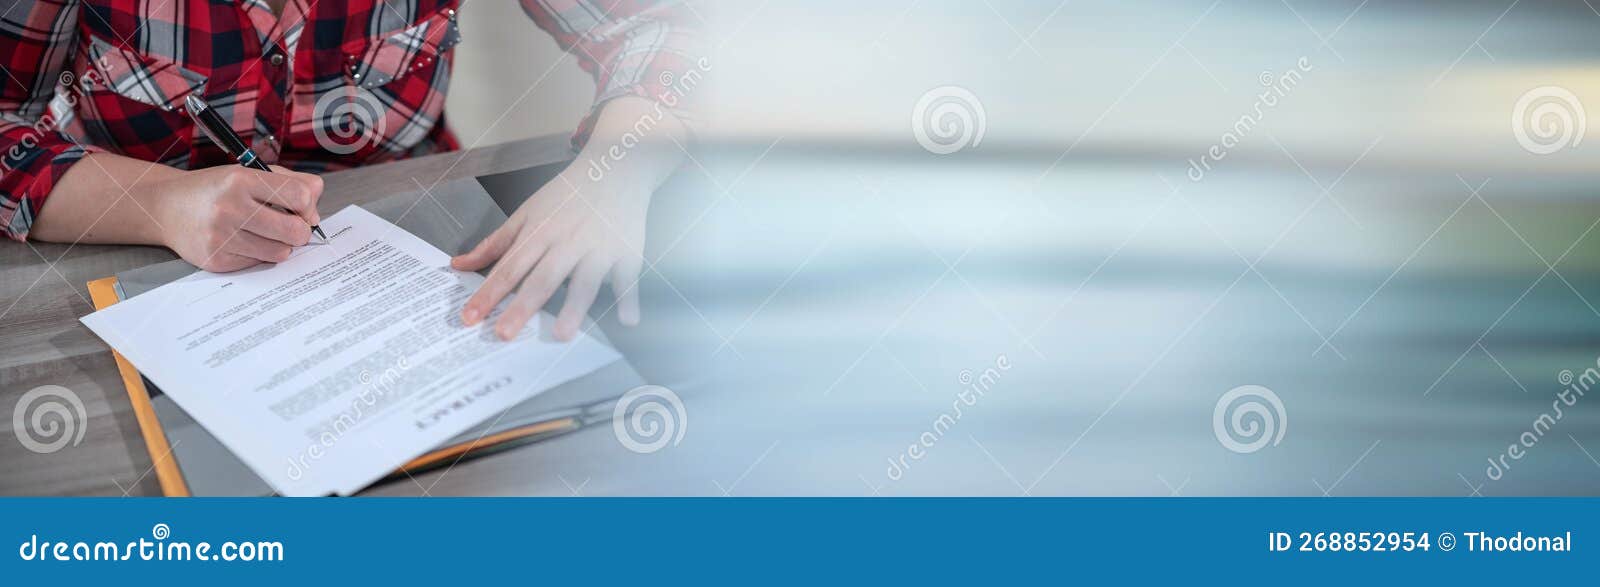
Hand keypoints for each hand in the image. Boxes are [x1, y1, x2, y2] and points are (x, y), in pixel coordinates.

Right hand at [151, 165, 323, 272]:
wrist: (166, 208)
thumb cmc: (216, 189)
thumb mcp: (249, 173)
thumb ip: (291, 182)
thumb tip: (316, 208)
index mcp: (241, 179)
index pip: (300, 195)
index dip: (308, 205)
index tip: (302, 208)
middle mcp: (229, 208)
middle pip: (296, 231)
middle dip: (301, 230)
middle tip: (292, 226)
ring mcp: (221, 237)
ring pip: (281, 252)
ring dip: (281, 244)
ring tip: (265, 232)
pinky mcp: (217, 260)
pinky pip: (260, 263)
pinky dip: (260, 254)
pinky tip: (244, 241)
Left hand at [452, 169, 648, 341]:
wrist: (616, 167)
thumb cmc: (568, 194)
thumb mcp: (526, 212)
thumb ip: (494, 243)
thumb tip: (459, 264)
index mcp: (539, 232)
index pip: (508, 268)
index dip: (488, 294)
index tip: (470, 318)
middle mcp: (567, 241)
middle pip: (542, 278)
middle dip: (522, 307)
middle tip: (505, 334)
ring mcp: (599, 248)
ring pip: (585, 281)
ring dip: (574, 308)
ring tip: (562, 334)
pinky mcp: (627, 252)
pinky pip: (627, 279)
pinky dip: (628, 299)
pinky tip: (626, 320)